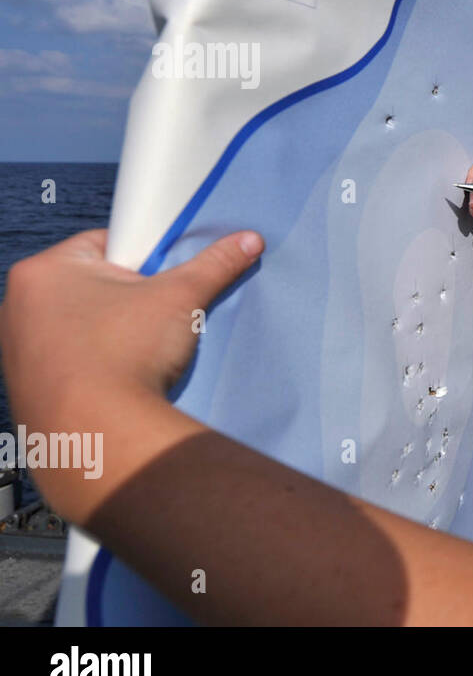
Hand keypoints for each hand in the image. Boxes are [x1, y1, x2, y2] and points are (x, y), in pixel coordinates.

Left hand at [0, 229, 263, 434]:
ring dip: (110, 332)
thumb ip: (214, 263)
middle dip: (127, 298)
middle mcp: (18, 306)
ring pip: (79, 324)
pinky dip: (96, 364)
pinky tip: (122, 378)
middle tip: (156, 316)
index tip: (163, 279)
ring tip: (140, 352)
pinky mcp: (26, 387)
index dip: (142, 258)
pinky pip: (69, 361)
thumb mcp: (180, 297)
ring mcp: (16, 351)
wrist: (99, 435)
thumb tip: (246, 241)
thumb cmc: (123, 356)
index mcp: (44, 271)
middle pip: (91, 285)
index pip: (104, 243)